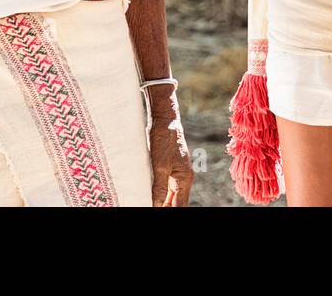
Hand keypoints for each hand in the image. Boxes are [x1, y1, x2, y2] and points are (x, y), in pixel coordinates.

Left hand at [147, 90, 192, 206]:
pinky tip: (149, 196)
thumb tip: (157, 206)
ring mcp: (177, 172)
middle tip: (147, 207)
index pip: (180, 205)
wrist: (165, 119)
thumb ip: (159, 188)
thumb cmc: (164, 140)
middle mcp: (183, 177)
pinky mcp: (169, 166)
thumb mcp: (160, 166)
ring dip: (162, 202)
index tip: (158, 212)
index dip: (169, 211)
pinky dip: (159, 193)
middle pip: (176, 202)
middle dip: (165, 207)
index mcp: (184, 179)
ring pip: (170, 195)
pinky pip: (166, 186)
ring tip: (147, 203)